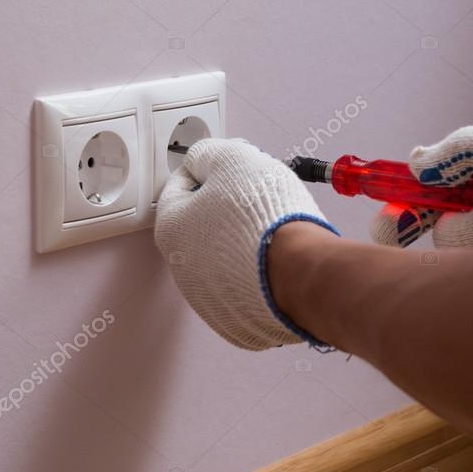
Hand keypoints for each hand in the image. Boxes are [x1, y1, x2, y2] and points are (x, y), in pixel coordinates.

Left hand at [155, 138, 338, 349]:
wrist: (301, 271)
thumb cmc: (265, 218)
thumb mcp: (233, 159)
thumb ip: (209, 154)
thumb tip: (202, 159)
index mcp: (172, 227)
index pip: (180, 185)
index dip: (209, 170)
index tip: (229, 169)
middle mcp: (182, 267)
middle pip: (200, 224)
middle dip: (225, 206)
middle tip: (254, 195)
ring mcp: (208, 296)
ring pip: (222, 256)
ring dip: (240, 240)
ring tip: (271, 228)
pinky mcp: (235, 318)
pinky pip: (242, 283)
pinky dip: (254, 270)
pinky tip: (275, 257)